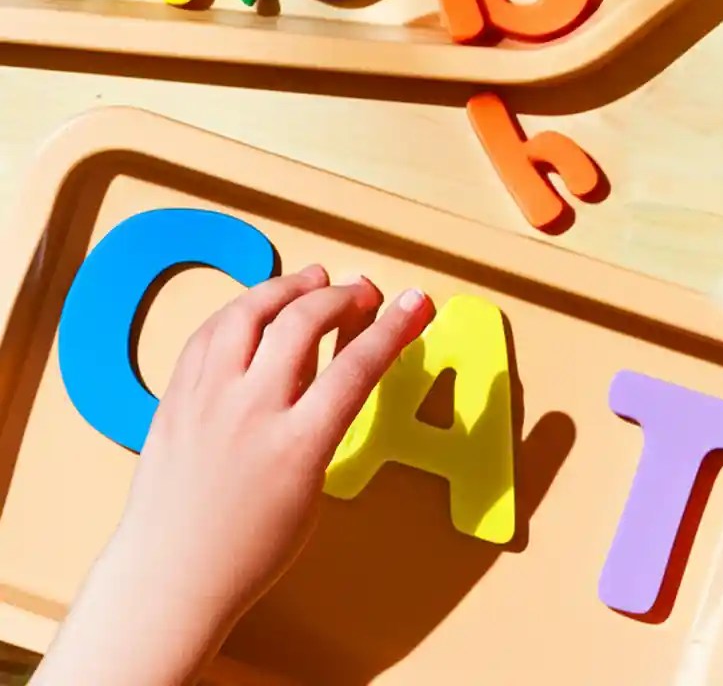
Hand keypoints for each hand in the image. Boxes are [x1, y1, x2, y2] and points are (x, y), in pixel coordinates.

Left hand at [35, 265, 433, 684]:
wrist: (173, 575)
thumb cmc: (253, 548)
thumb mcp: (313, 488)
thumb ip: (323, 425)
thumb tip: (332, 368)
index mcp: (298, 446)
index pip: (357, 367)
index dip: (394, 327)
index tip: (417, 302)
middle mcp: (250, 412)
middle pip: (302, 323)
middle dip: (342, 296)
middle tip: (363, 291)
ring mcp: (206, 399)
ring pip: (249, 314)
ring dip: (287, 287)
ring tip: (312, 280)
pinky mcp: (175, 396)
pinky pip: (210, 333)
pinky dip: (242, 310)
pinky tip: (258, 308)